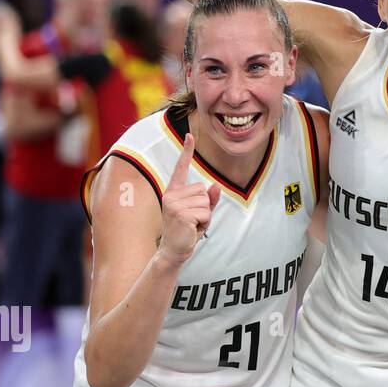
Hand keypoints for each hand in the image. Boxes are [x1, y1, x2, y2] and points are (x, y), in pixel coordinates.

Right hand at [158, 133, 220, 266]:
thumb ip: (209, 200)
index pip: (181, 168)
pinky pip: (206, 212)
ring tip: (192, 225)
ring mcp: (174, 203)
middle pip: (203, 190)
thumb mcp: (200, 213)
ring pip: (206, 201)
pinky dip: (205, 222)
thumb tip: (216, 186)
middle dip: (205, 207)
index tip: (189, 135)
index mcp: (174, 191)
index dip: (186, 151)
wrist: (174, 251)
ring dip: (205, 216)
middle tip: (193, 220)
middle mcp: (172, 194)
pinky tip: (192, 229)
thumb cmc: (187, 231)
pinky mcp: (181, 213)